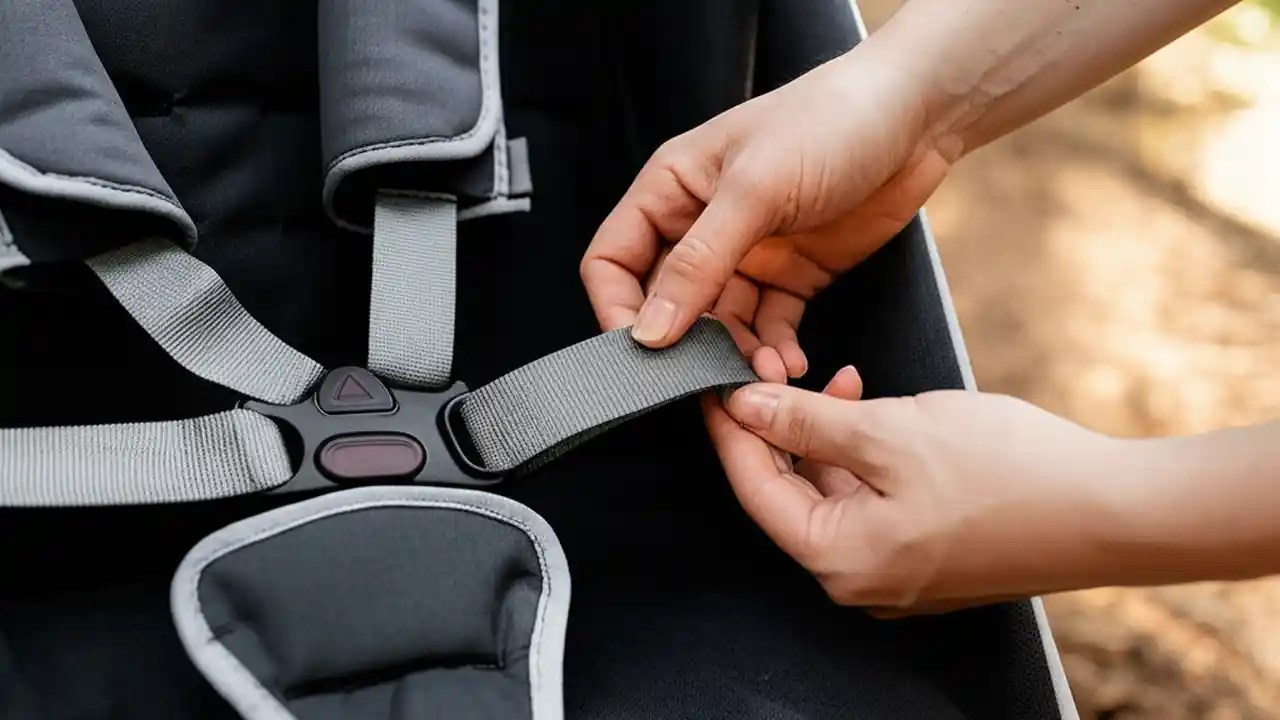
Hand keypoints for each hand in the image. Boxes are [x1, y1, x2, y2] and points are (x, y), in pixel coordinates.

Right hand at [580, 47, 957, 381]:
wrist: (916, 115)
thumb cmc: (829, 122)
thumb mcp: (754, 190)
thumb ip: (698, 264)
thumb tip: (649, 330)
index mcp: (672, 189)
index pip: (614, 260)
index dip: (617, 309)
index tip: (640, 355)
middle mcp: (700, 224)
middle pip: (665, 303)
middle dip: (685, 346)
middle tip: (707, 381)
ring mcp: (746, 252)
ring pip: (718, 325)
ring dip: (736, 357)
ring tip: (766, 377)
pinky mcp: (790, 274)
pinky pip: (766, 327)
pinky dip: (773, 351)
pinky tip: (789, 363)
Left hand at [703, 368, 1136, 616]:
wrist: (1114, 509)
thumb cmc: (1008, 473)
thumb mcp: (890, 430)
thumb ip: (807, 420)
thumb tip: (744, 407)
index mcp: (840, 560)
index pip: (756, 488)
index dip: (731, 430)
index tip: (712, 384)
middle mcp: (861, 579)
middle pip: (792, 494)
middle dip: (784, 427)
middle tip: (778, 370)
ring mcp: (898, 572)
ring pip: (835, 494)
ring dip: (829, 436)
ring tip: (845, 380)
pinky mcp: (929, 556)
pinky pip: (874, 503)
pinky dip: (866, 457)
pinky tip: (881, 413)